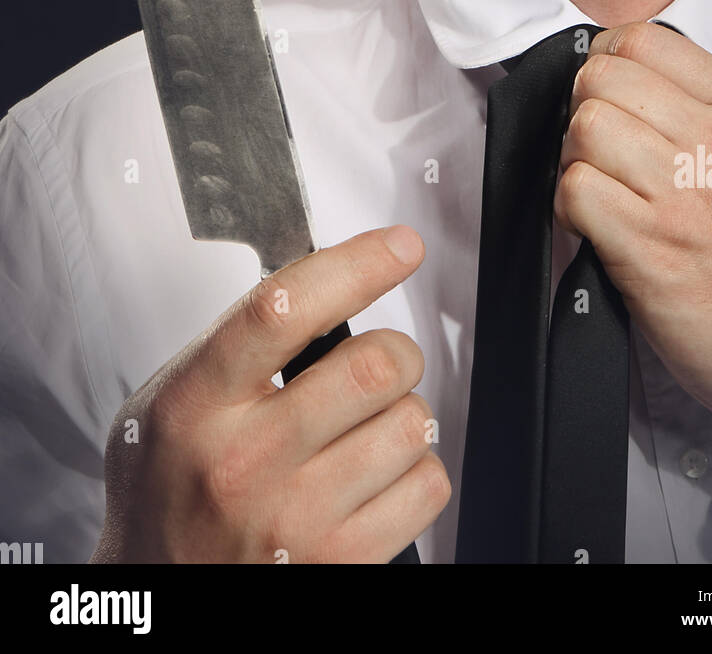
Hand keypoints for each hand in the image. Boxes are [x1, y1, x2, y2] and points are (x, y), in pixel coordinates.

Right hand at [89, 225, 449, 562]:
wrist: (158, 590)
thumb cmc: (169, 492)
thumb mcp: (169, 402)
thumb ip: (235, 343)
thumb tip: (325, 274)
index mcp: (196, 406)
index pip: (282, 311)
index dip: (354, 266)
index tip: (397, 246)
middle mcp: (245, 463)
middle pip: (371, 366)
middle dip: (394, 351)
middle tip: (379, 362)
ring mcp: (294, 520)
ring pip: (410, 423)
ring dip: (404, 413)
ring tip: (365, 429)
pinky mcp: (340, 563)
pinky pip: (427, 485)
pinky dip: (416, 470)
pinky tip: (375, 477)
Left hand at [554, 21, 711, 477]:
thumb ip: (700, 106)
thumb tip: (619, 72)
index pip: (642, 39)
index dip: (605, 62)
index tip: (608, 96)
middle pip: (601, 78)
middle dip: (583, 111)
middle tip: (600, 151)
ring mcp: (683, 195)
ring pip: (584, 127)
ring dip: (574, 160)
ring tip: (601, 190)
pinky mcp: (651, 248)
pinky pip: (574, 191)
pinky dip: (568, 209)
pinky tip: (596, 226)